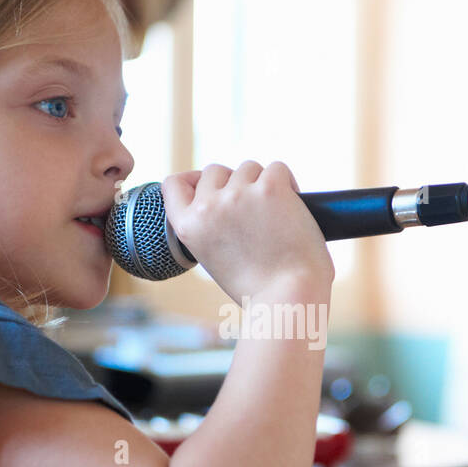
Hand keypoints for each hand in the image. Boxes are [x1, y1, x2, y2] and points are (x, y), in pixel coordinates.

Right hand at [160, 161, 334, 303]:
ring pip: (248, 167)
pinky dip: (287, 183)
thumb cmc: (258, 287)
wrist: (288, 298)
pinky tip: (293, 205)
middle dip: (234, 183)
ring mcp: (238, 194)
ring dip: (261, 183)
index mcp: (188, 227)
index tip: (209, 185)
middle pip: (215, 170)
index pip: (174, 184)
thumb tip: (224, 196)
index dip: (193, 180)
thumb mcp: (214, 258)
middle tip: (254, 208)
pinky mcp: (270, 187)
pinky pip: (277, 168)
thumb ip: (210, 227)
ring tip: (276, 213)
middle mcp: (208, 206)